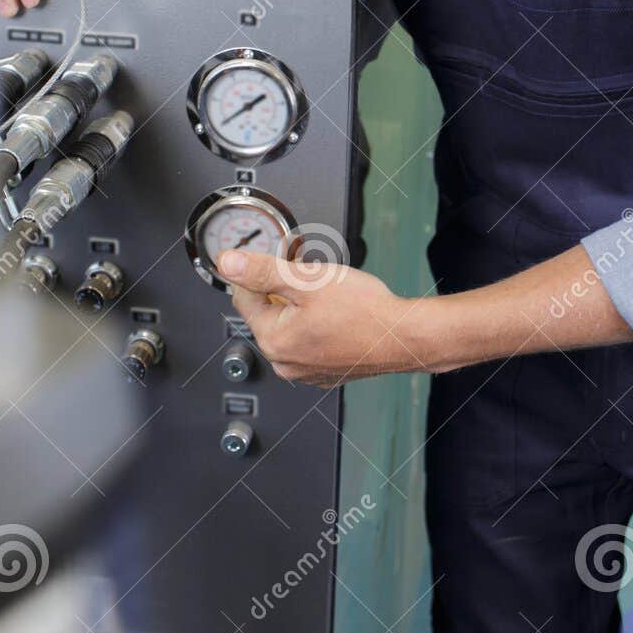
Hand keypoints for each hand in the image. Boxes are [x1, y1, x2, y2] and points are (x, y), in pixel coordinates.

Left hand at [218, 248, 418, 387]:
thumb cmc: (365, 312)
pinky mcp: (326, 372)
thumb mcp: (308, 279)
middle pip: (267, 314)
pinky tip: (338, 314)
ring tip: (328, 294)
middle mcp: (285, 363)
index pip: (244, 298)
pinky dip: (317, 325)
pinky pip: (310, 342)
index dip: (260, 273)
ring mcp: (307, 371)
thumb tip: (228, 263)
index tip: (279, 261)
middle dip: (283, 290)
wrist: (404, 337)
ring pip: (290, 327)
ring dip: (301, 307)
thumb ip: (262, 270)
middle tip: (310, 276)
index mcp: (273, 340)